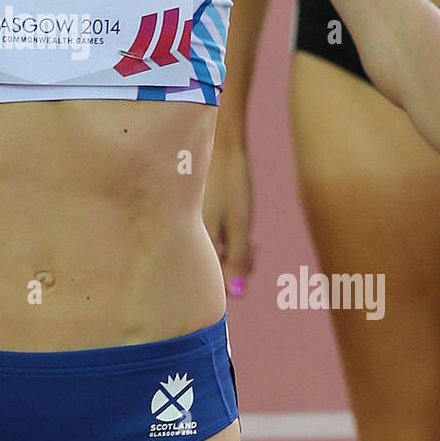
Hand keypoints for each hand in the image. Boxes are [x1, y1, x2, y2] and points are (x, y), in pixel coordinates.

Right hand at [203, 141, 254, 296]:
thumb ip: (239, 260)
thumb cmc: (230, 184)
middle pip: (213, 267)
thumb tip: (238, 294)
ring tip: (247, 234)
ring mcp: (188, 226)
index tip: (251, 259)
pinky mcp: (192, 216)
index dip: (236, 277)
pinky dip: (223, 236)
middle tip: (254, 246)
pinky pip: (207, 237)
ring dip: (232, 250)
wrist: (219, 146)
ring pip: (212, 252)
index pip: (213, 279)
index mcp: (195, 242)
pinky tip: (234, 223)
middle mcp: (185, 237)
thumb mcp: (241, 224)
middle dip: (236, 263)